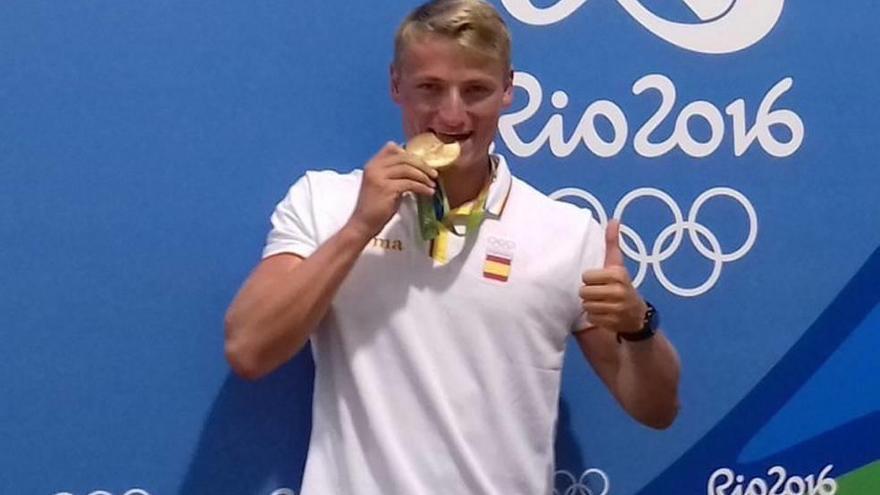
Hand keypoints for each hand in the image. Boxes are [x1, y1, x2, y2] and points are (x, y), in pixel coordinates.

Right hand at [347, 142, 437, 238]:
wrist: (363, 224)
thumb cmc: (375, 207)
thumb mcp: (383, 185)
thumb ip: (393, 174)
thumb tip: (415, 169)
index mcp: (373, 165)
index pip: (392, 148)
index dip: (409, 153)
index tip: (422, 163)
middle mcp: (375, 167)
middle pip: (403, 157)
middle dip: (422, 165)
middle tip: (434, 174)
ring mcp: (380, 177)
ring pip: (408, 169)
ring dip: (424, 176)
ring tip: (432, 184)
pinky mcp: (387, 188)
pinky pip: (410, 183)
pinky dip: (422, 187)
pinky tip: (429, 193)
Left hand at [580, 219, 648, 334]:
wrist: (637, 315)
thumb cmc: (621, 285)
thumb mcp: (618, 265)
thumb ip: (613, 243)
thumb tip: (613, 219)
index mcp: (618, 275)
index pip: (586, 277)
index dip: (590, 279)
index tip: (600, 281)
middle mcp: (618, 291)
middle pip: (584, 292)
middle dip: (588, 293)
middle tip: (599, 293)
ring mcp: (616, 308)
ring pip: (586, 305)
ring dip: (590, 305)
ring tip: (602, 303)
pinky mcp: (612, 322)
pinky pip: (591, 317)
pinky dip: (594, 317)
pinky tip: (604, 313)